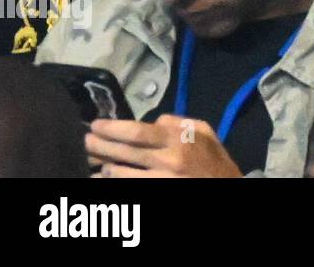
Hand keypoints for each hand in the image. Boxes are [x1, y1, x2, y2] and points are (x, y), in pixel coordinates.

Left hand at [87, 116, 243, 177]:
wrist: (228, 188)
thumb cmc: (213, 159)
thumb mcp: (204, 131)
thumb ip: (178, 122)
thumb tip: (152, 121)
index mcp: (179, 140)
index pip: (138, 132)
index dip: (113, 128)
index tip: (96, 125)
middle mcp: (168, 161)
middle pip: (124, 153)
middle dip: (101, 146)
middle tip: (85, 141)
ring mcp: (162, 181)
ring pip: (121, 175)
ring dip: (103, 168)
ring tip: (90, 162)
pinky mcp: (157, 193)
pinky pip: (129, 189)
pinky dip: (112, 184)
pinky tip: (102, 179)